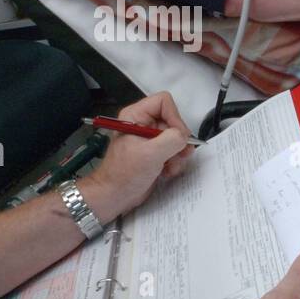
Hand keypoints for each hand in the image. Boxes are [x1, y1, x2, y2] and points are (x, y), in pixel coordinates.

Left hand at [82, 91, 193, 219]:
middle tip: (179, 154)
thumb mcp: (150, 154)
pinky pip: (174, 151)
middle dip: (178, 140)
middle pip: (172, 121)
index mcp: (135, 116)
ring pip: (176, 138)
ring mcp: (149, 139)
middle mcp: (142, 124)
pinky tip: (166, 172)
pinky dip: (174, 162)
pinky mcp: (155, 153)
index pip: (163, 102)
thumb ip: (171, 140)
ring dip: (177, 154)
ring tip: (169, 166)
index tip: (178, 135)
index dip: (174, 117)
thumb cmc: (122, 175)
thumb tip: (184, 136)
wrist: (114, 196)